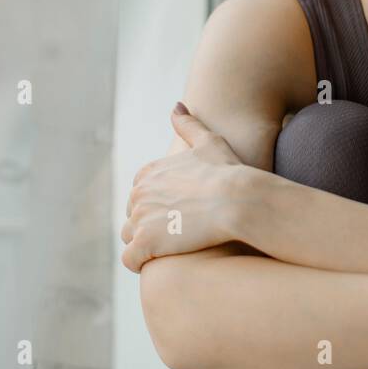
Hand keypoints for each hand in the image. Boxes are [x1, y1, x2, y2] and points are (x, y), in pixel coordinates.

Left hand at [120, 103, 256, 272]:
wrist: (237, 200)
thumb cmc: (228, 171)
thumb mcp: (208, 141)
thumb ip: (188, 124)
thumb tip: (177, 105)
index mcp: (148, 173)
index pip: (139, 194)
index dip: (156, 206)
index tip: (176, 214)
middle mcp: (138, 194)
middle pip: (133, 216)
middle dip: (149, 225)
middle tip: (176, 235)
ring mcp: (139, 219)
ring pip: (130, 237)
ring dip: (144, 245)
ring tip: (170, 250)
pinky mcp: (145, 243)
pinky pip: (130, 259)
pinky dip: (140, 263)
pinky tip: (158, 263)